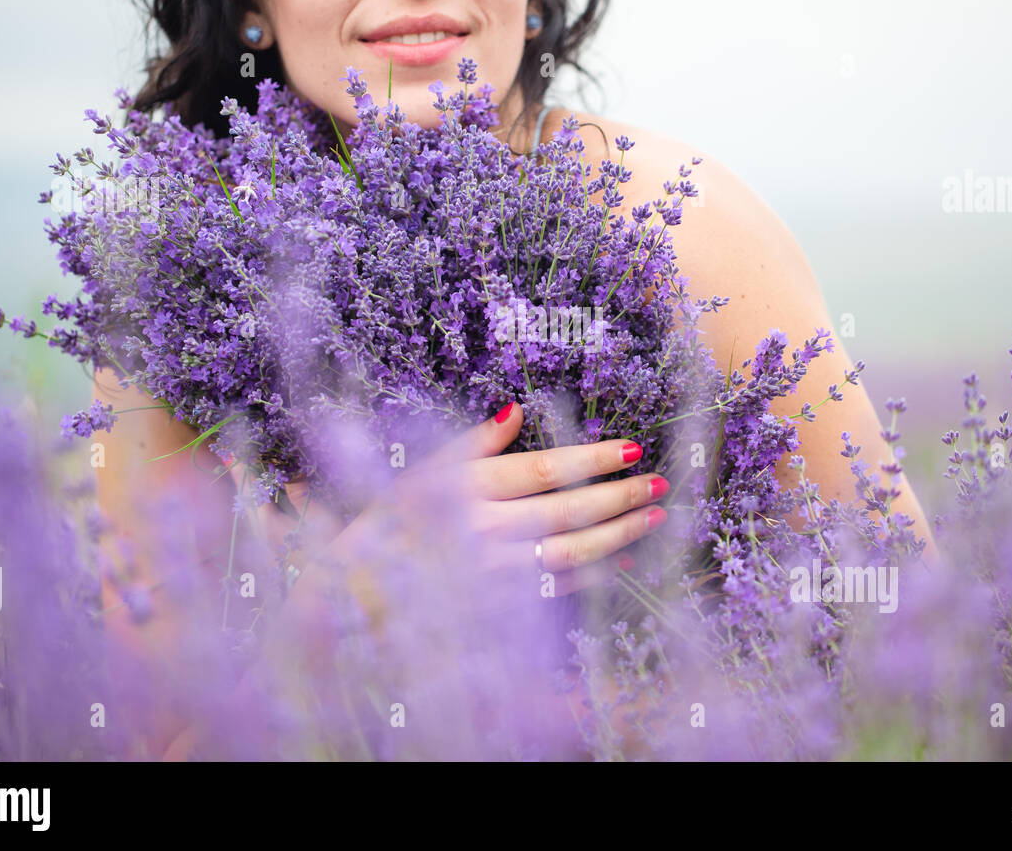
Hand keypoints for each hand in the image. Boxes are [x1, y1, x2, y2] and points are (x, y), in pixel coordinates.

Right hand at [232, 401, 669, 598]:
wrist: (354, 590)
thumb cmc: (392, 519)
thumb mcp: (424, 468)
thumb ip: (475, 441)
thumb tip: (517, 408)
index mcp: (466, 487)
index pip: (543, 470)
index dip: (591, 459)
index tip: (632, 448)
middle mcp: (482, 529)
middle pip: (565, 512)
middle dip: (617, 497)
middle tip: (658, 484)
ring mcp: (491, 572)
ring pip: (568, 554)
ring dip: (617, 536)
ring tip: (654, 518)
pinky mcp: (495, 604)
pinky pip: (554, 591)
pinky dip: (592, 577)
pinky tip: (621, 562)